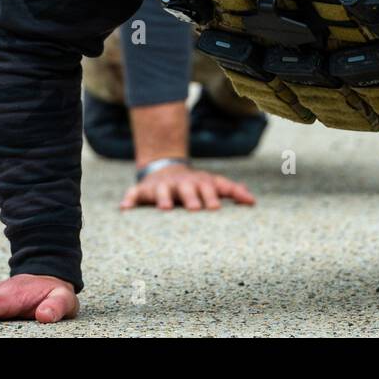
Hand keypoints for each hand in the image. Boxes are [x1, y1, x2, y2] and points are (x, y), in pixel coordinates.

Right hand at [119, 163, 255, 210]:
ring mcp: (162, 186)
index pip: (208, 187)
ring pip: (161, 190)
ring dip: (163, 197)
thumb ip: (232, 191)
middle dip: (192, 196)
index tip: (217, 208)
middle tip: (195, 208)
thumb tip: (253, 201)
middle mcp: (182, 183)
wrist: (165, 170)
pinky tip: (125, 208)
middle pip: (187, 188)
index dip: (212, 196)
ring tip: (164, 208)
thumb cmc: (195, 185)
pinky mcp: (143, 190)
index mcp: (199, 182)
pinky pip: (134, 194)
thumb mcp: (213, 184)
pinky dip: (130, 199)